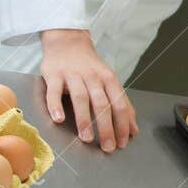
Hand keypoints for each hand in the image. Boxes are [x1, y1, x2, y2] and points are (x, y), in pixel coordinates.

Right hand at [40, 28, 138, 152]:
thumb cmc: (90, 66)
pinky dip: (56, 105)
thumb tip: (133, 131)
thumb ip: (121, 104)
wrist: (67, 40)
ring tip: (87, 138)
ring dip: (84, 119)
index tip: (122, 143)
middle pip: (102, 103)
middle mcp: (92, 77)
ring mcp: (73, 75)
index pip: (119, 104)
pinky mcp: (54, 75)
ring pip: (80, 98)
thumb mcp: (109, 81)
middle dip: (106, 127)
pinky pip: (54, 91)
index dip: (122, 124)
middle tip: (108, 147)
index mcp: (109, 79)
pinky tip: (58, 119)